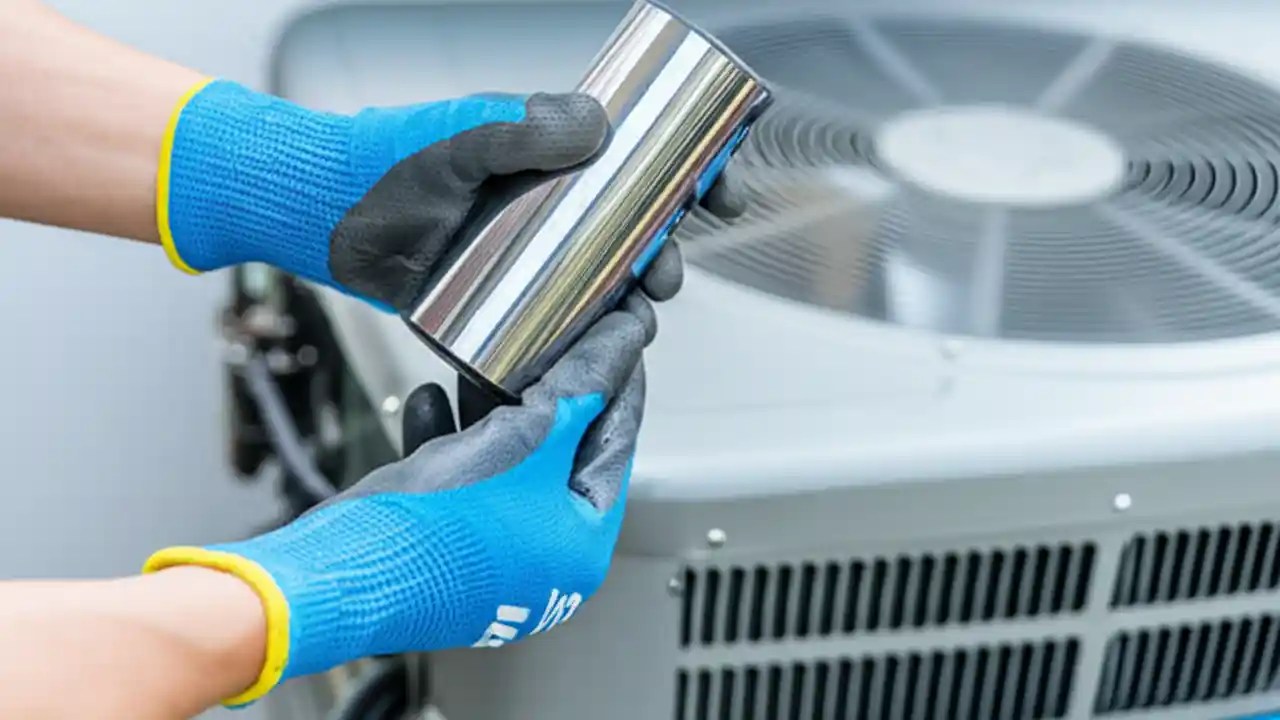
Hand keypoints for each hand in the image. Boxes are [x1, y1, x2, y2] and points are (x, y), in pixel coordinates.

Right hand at [141, 293, 656, 705]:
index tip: (618, 330)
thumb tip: (624, 338)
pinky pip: (460, 477)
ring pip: (507, 458)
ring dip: (494, 405)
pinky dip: (450, 437)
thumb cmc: (437, 529)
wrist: (338, 575)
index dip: (617, 378)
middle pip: (560, 448)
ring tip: (488, 358)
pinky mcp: (443, 541)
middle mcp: (542, 555)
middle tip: (552, 333)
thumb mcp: (525, 439)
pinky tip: (431, 400)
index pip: (616, 441)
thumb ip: (581, 385)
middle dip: (548, 387)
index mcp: (581, 544)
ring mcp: (491, 552)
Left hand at [157, 79, 743, 309]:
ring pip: (607, 284)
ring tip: (638, 314)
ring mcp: (532, 259)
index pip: (642, 162)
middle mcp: (553, 209)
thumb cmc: (388, 160)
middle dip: (669, 254)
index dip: (692, 174)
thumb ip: (517, 128)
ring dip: (636, 301)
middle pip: (637, 233)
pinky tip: (599, 352)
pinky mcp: (507, 305)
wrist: (325, 216)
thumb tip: (598, 126)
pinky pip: (561, 324)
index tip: (721, 189)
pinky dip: (589, 340)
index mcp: (554, 157)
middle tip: (667, 273)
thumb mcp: (457, 137)